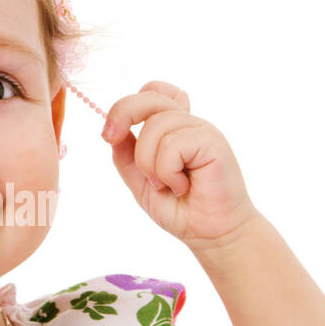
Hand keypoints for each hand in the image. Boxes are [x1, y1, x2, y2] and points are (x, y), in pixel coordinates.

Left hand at [101, 80, 258, 248]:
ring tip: (166, 185)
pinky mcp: (213, 142)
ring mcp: (202, 130)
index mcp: (173, 127)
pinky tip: (182, 186)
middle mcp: (188, 123)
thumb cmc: (181, 208)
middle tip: (111, 139)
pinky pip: (173, 145)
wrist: (212, 234)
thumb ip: (126, 155)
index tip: (111, 134)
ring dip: (149, 163)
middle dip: (122, 114)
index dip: (127, 104)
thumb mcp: (140, 180)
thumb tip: (113, 130)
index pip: (153, 91)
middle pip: (150, 96)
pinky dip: (168, 172)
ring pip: (155, 126)